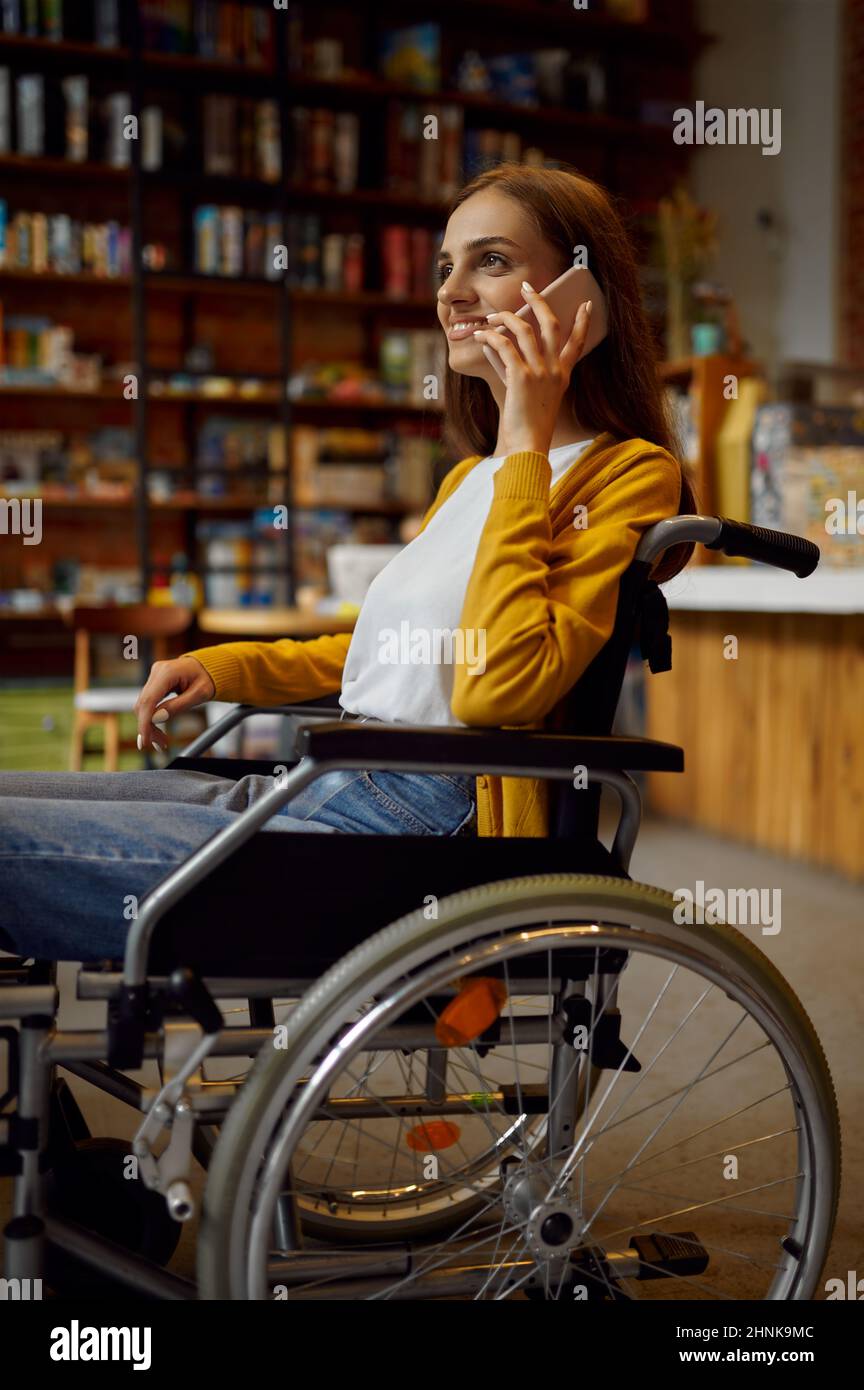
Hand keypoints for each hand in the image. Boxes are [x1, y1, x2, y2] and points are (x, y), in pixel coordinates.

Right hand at [135, 655, 215, 752]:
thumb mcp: (200, 694)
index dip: (144, 722)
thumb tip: (157, 718)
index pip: (149, 700)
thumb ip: (178, 706)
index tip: (145, 741)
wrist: (209, 667)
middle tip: (159, 745)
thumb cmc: (208, 678)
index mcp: (168, 672)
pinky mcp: (155, 682)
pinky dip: (152, 717)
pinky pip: (148, 702)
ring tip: (161, 741)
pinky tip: (158, 730)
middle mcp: (157, 671)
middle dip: (148, 727)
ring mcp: (154, 675)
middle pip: (143, 704)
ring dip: (149, 724)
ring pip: (143, 705)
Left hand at [471, 282, 592, 456]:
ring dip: (506, 317)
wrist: (528, 446)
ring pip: (524, 329)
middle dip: (538, 301)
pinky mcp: (521, 377)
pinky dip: (490, 337)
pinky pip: (504, 346)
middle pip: (551, 324)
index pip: (578, 342)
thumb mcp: (534, 396)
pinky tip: (480, 335)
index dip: (583, 322)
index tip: (586, 304)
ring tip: (493, 315)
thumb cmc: (529, 426)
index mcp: (563, 375)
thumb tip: (500, 347)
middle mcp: (555, 370)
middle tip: (527, 287)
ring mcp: (540, 372)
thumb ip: (520, 370)